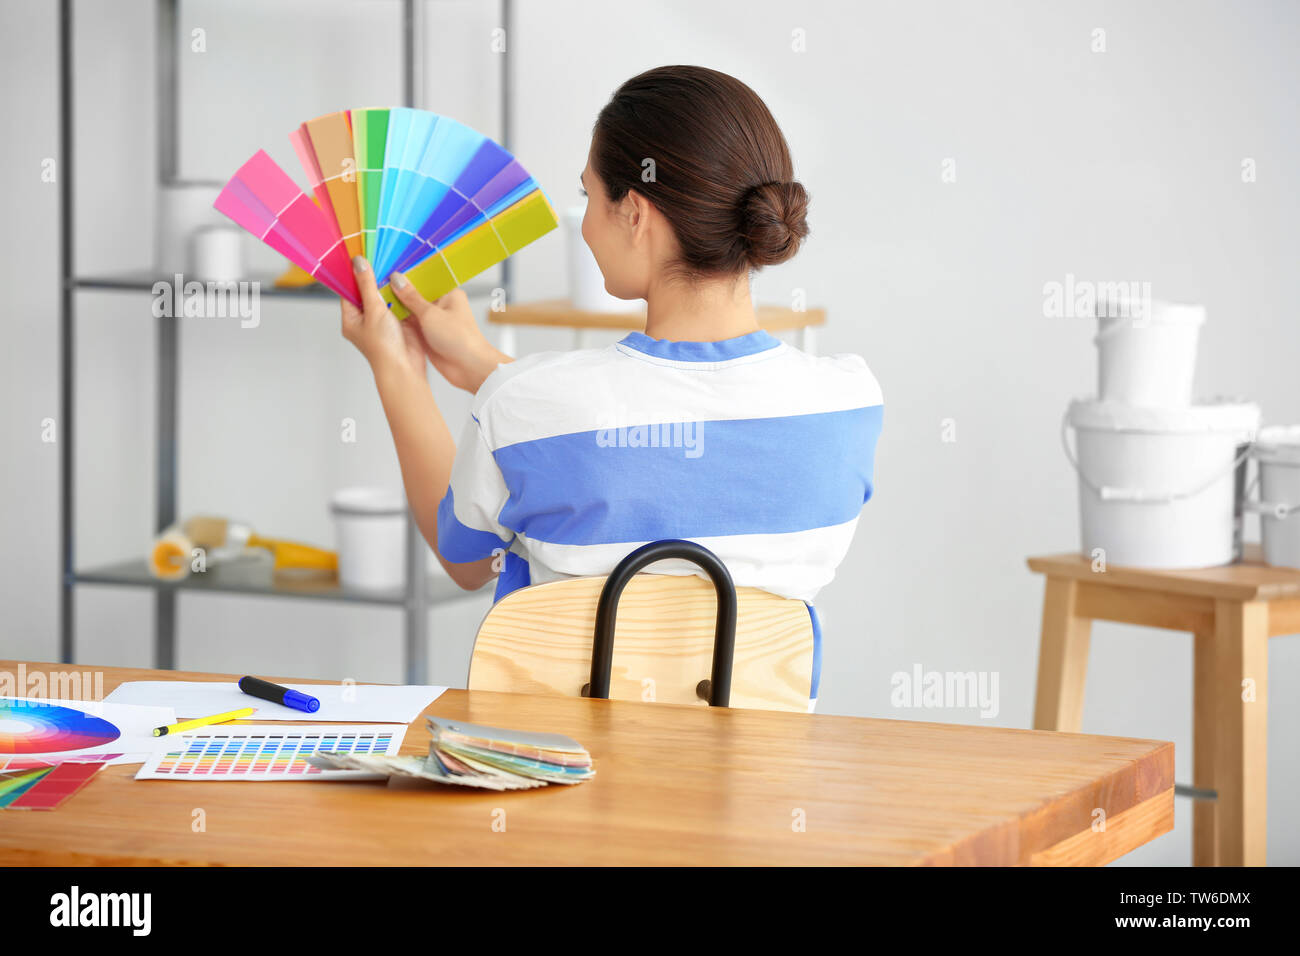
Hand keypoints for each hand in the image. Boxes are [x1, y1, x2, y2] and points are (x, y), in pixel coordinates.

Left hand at [340, 256, 429, 380]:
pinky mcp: (400, 322)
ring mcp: (383, 320)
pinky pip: (399, 303)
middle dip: (374, 277)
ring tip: (395, 264)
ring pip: (385, 296)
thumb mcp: (373, 311)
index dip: (354, 273)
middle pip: (367, 291)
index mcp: (351, 318)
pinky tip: (407, 281)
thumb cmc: (383, 347)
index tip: (360, 255)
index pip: (348, 290)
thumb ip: (367, 286)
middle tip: (380, 255)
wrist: (405, 369)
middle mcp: (366, 319)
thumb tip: (359, 263)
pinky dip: (402, 293)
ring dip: (390, 285)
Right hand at [387, 272, 510, 392]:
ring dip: (399, 307)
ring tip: (378, 299)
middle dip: (399, 292)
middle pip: (416, 294)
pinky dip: (401, 321)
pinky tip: (386, 316)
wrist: (468, 367)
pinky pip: (411, 324)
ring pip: (412, 310)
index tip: (387, 272)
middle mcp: (442, 305)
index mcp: (448, 293)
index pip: (424, 278)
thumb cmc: (460, 339)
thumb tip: (397, 280)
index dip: (406, 276)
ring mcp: (434, 320)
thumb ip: (411, 297)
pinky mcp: (428, 334)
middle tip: (377, 286)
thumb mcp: (431, 314)